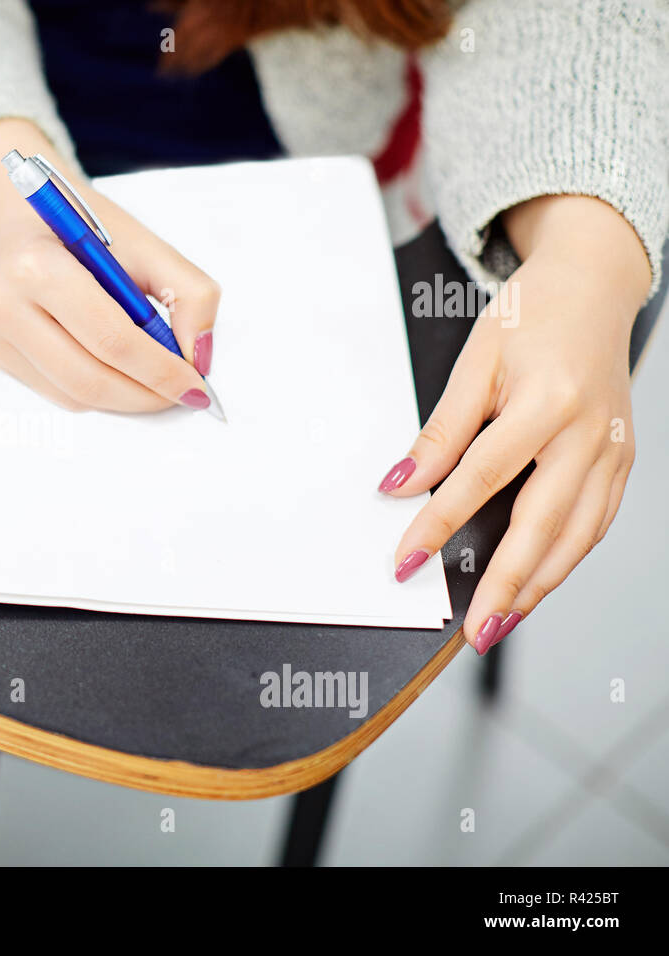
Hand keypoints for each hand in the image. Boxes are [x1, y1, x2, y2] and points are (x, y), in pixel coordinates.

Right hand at [0, 119, 218, 411]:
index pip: (111, 339)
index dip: (160, 370)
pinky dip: (99, 391)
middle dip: (146, 394)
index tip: (195, 383)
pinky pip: (57, 392)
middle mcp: (6, 305)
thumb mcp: (143, 242)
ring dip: (125, 398)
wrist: (15, 215)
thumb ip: (189, 291)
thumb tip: (199, 355)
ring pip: (74, 396)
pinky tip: (118, 369)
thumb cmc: (79, 228)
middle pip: (89, 378)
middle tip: (181, 392)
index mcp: (39, 266)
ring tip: (154, 380)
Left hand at [380, 196, 651, 653]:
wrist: (595, 286)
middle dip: (507, 585)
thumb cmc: (531, 315)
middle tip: (475, 631)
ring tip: (501, 624)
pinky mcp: (625, 460)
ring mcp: (615, 450)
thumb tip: (401, 485)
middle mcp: (589, 432)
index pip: (481, 478)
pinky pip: (596, 523)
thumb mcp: (473, 362)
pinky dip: (567, 560)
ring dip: (540, 586)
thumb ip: (440, 430)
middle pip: (542, 524)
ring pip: (578, 535)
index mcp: (547, 401)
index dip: (440, 524)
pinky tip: (538, 585)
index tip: (406, 560)